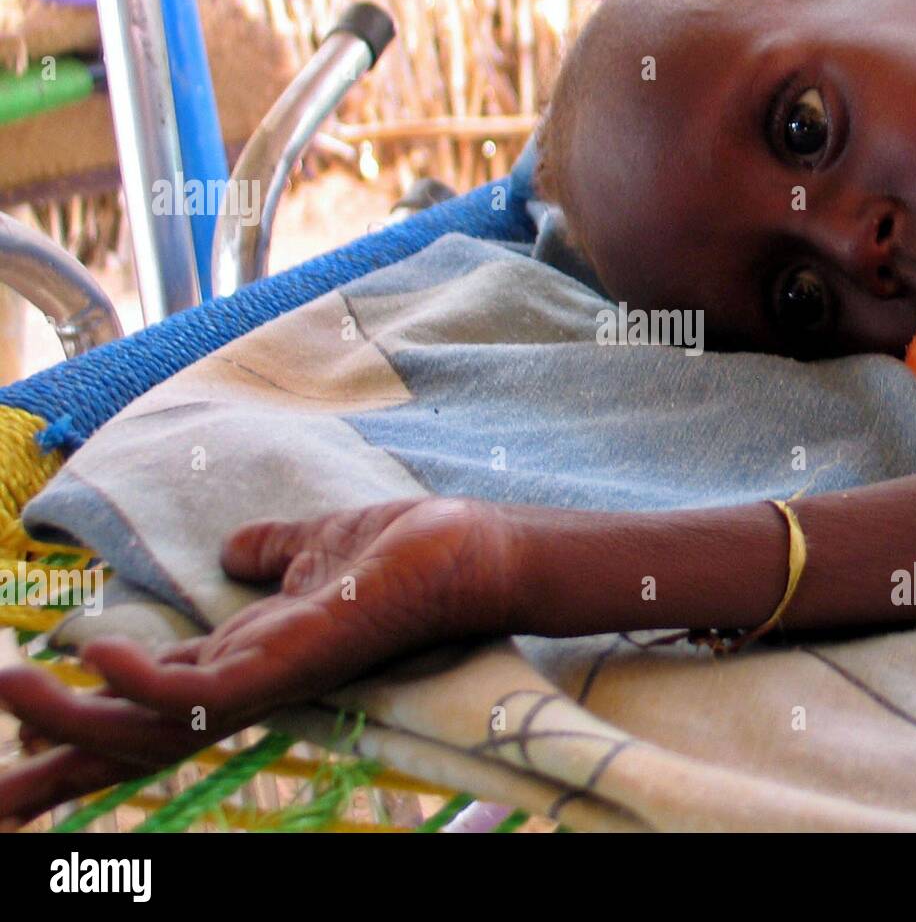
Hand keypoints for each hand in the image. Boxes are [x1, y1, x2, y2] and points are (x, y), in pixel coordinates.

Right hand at [0, 496, 520, 828]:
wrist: (469, 551)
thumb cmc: (403, 553)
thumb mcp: (314, 547)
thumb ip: (270, 554)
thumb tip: (232, 552)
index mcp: (243, 658)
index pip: (143, 703)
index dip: (77, 723)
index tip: (15, 741)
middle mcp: (245, 684)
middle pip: (129, 742)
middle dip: (51, 769)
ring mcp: (265, 681)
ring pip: (144, 727)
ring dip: (67, 714)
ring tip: (7, 688)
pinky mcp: (289, 664)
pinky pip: (197, 693)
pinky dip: (139, 682)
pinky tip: (97, 654)